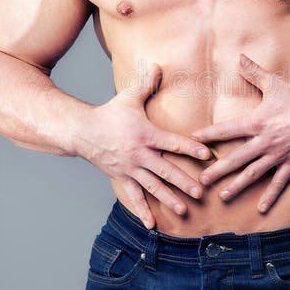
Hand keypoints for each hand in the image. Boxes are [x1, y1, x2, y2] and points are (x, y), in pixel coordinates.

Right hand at [80, 63, 211, 227]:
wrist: (81, 131)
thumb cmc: (109, 113)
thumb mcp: (128, 97)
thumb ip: (146, 83)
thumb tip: (159, 64)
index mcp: (145, 134)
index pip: (173, 142)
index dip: (191, 148)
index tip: (208, 156)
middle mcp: (139, 154)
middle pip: (165, 170)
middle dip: (184, 182)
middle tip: (201, 192)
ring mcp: (130, 169)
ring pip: (153, 187)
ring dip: (169, 199)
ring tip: (185, 211)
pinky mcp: (121, 178)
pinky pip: (134, 197)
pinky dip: (143, 211)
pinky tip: (152, 225)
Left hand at [189, 53, 289, 212]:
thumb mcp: (274, 83)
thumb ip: (254, 72)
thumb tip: (240, 57)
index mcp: (257, 121)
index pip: (227, 130)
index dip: (208, 135)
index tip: (192, 140)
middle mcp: (264, 141)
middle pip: (236, 158)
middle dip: (217, 170)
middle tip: (201, 180)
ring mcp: (278, 155)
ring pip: (253, 174)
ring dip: (237, 186)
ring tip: (223, 196)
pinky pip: (279, 183)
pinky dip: (270, 196)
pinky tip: (261, 209)